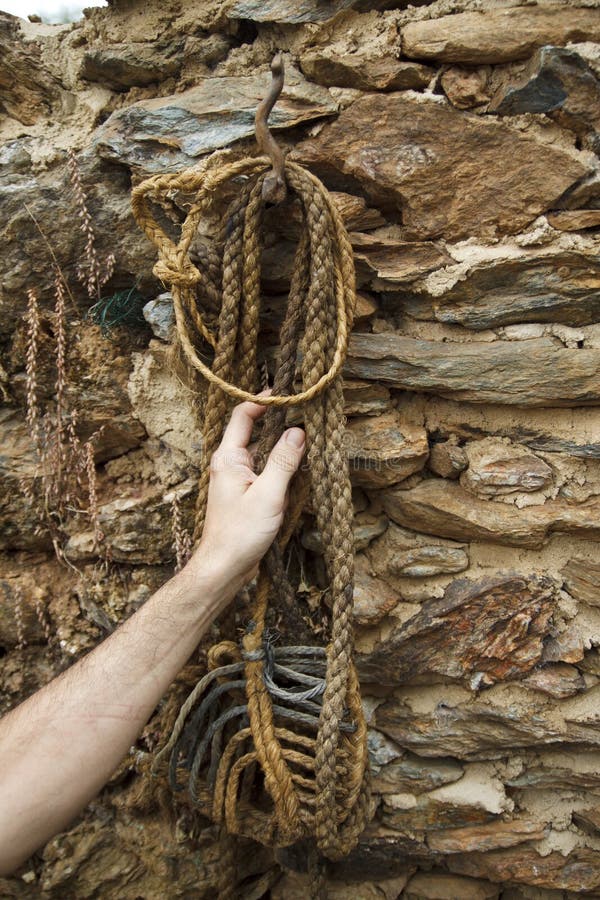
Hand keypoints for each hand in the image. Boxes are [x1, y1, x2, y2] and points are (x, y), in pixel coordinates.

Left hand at [187, 400, 304, 599]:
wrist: (223, 567)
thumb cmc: (240, 533)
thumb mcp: (267, 495)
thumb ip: (283, 461)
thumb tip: (298, 431)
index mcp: (228, 457)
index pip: (242, 415)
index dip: (263, 400)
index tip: (287, 393)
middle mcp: (230, 463)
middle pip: (255, 431)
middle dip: (280, 422)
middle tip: (306, 413)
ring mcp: (237, 478)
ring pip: (263, 452)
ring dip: (284, 447)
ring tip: (309, 439)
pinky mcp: (246, 493)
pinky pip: (266, 470)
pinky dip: (282, 467)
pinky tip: (300, 471)